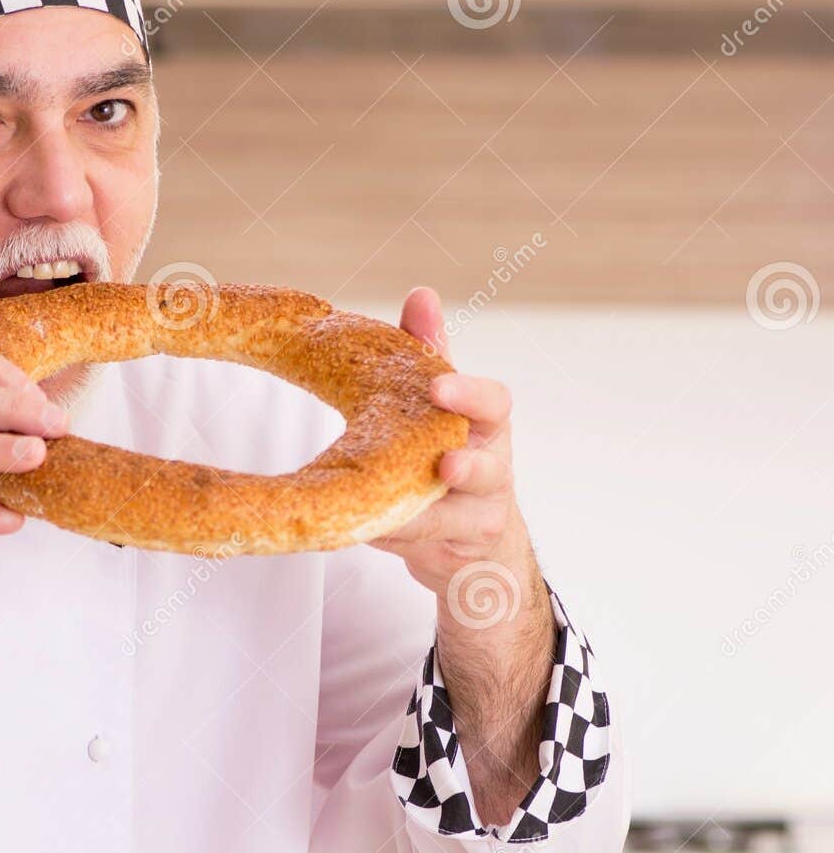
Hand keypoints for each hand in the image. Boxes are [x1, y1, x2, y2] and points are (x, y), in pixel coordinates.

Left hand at [368, 286, 532, 596]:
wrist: (475, 547)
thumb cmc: (455, 456)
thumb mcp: (446, 407)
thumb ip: (432, 355)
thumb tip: (422, 294)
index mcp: (488, 429)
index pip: (495, 405)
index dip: (471, 394)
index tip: (440, 385)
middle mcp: (492, 474)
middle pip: (488, 470)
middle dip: (468, 466)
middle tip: (446, 461)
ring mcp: (476, 522)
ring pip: (446, 520)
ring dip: (415, 513)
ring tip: (386, 511)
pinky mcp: (450, 558)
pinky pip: (413, 547)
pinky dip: (386, 536)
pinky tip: (356, 527)